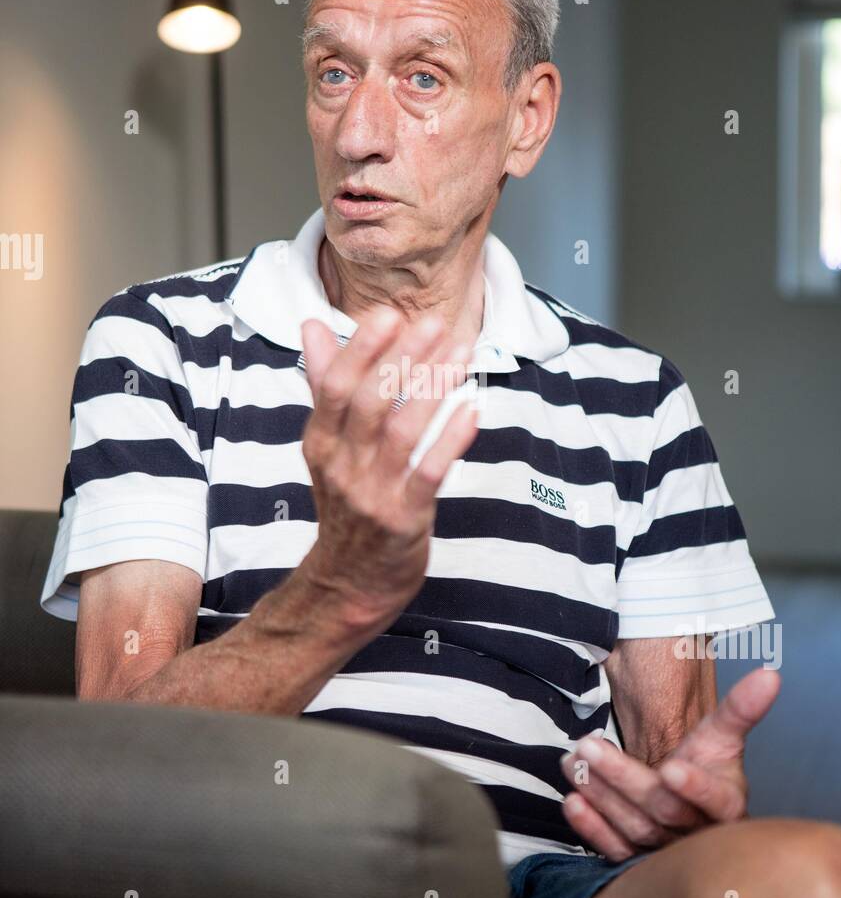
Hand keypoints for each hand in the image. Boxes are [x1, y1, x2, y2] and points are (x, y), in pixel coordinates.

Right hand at [298, 307, 477, 641]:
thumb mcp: (327, 446)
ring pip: (403, 432)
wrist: (348, 584)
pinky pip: (429, 472)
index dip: (362, 349)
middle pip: (370, 403)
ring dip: (435, 389)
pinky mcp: (404, 519)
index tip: (390, 314)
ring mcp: (372, 494)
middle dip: (403, 360)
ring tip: (463, 355)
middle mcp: (341, 465)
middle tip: (436, 323)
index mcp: (320, 442)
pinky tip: (472, 409)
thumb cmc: (345, 503)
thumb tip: (312, 325)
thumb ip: (324, 383)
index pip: (336, 387)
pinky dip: (451, 438)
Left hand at [559, 667, 780, 861]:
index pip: (716, 802)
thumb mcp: (721, 737)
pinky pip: (614, 851)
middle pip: (661, 810)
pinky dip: (591, 829)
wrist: (687, 808)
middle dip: (623, 777)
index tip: (672, 767)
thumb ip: (741, 708)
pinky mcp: (638, 863)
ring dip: (601, 795)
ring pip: (633, 829)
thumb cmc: (708, 769)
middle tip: (588, 745)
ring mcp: (667, 853)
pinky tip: (572, 802)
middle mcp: (699, 835)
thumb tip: (770, 674)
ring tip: (573, 762)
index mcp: (728, 806)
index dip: (696, 787)